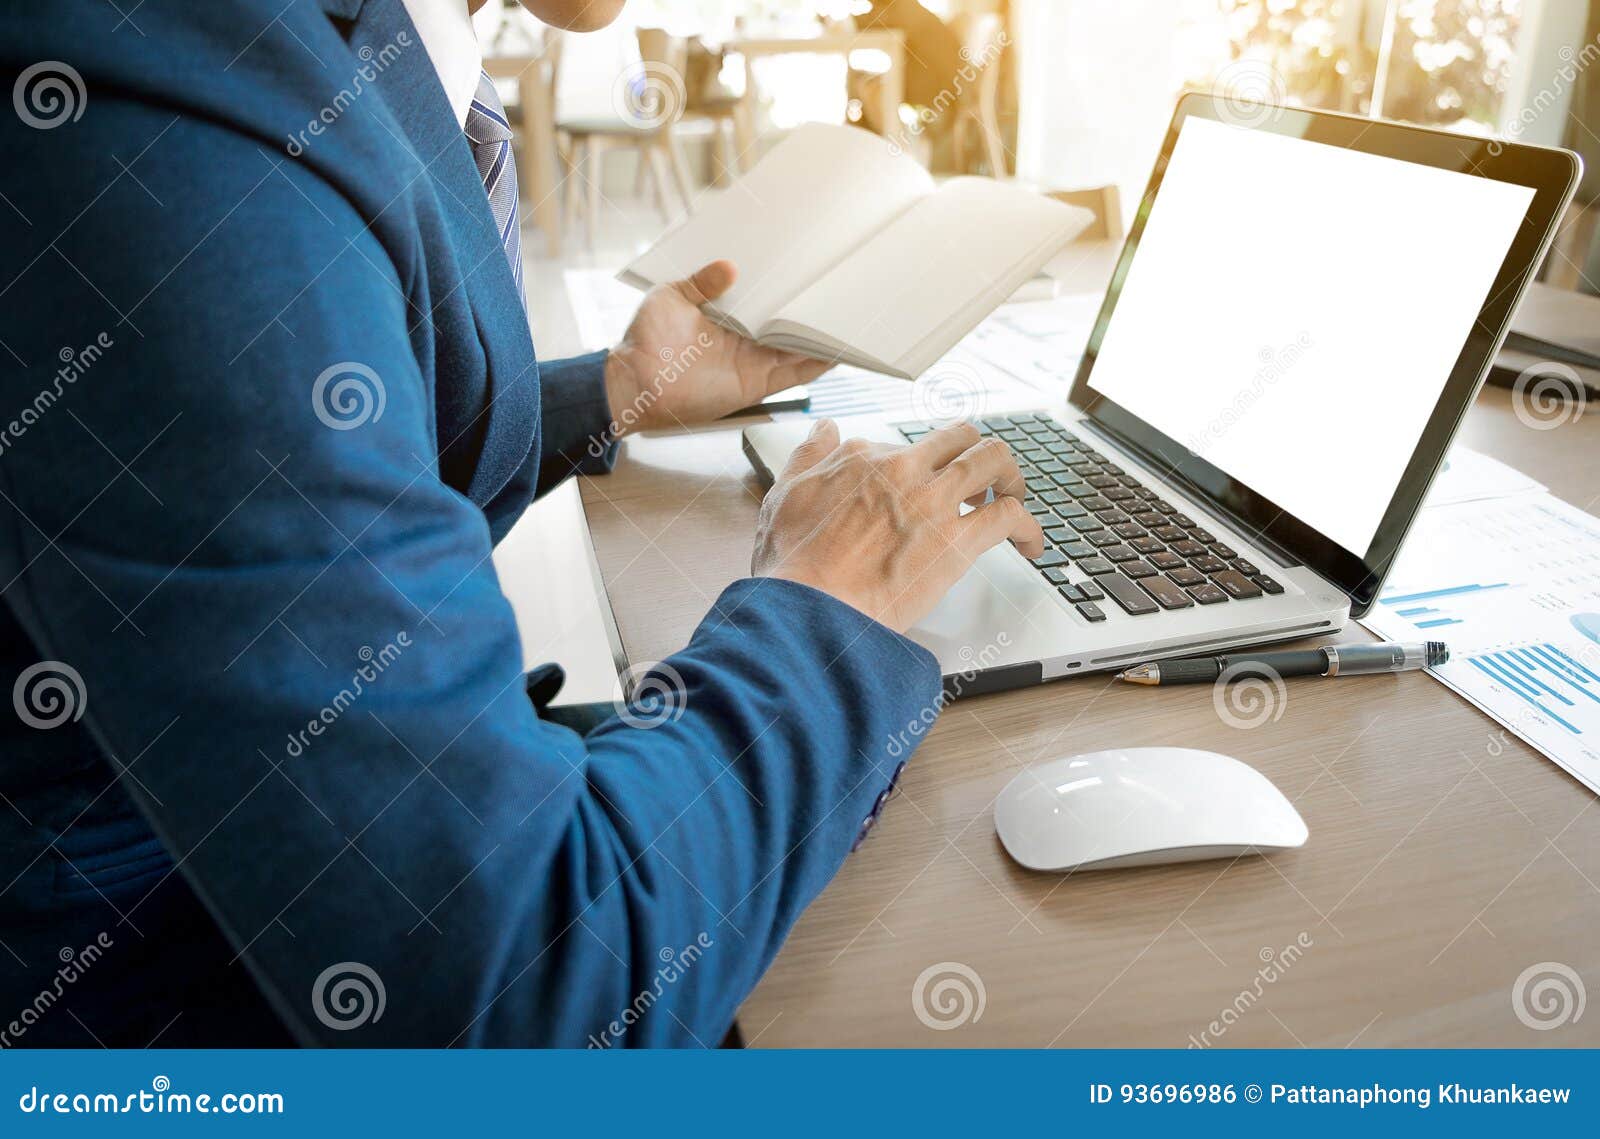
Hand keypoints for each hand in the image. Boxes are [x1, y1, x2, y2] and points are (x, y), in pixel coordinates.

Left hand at [603, 260, 830, 435]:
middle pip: (789, 327)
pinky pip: (794, 375)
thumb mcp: (672, 296)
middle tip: (838, 293)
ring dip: (821, 339)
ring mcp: (754, 364)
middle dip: (811, 314)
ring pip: (798, 350)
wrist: (636, 380)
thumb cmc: (646, 339)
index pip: (766, 305)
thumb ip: (702, 282)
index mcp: (729, 320)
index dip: (786, 293)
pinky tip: (837, 352)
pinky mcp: (756, 384)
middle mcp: (746, 343)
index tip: (808, 276)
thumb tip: (730, 266)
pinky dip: (816, 365)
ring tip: (849, 320)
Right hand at [751, 420, 1044, 632]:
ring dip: (1011, 475)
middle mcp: (902, 468)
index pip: (904, 445)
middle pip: (959, 437)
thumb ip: (807, 457)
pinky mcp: (958, 540)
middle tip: (984, 479)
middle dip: (976, 452)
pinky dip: (1028, 527)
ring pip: (993, 460)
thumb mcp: (783, 496)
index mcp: (861, 457)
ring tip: (1015, 496)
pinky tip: (1030, 544)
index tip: (923, 486)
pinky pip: (1009, 517)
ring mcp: (932, 501)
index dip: (917, 467)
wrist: (811, 609)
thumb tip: (824, 429)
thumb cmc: (793, 566)